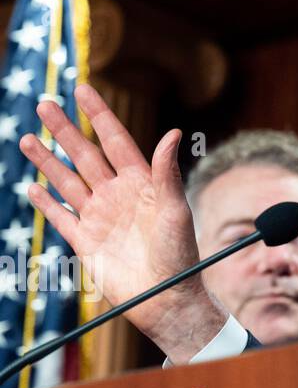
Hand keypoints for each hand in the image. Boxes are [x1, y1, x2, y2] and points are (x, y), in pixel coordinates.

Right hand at [19, 83, 227, 361]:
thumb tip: (174, 132)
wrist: (164, 297)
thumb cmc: (180, 254)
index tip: (83, 90)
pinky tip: (32, 185)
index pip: (116, 140)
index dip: (100, 115)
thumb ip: (167, 172)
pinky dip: (46, 201)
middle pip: (86, 155)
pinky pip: (62, 216)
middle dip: (65, 130)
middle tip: (45, 104)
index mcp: (143, 182)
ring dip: (48, 160)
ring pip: (68, 181)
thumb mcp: (176, 209)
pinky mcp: (86, 241)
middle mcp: (119, 194)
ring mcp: (100, 216)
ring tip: (28, 137)